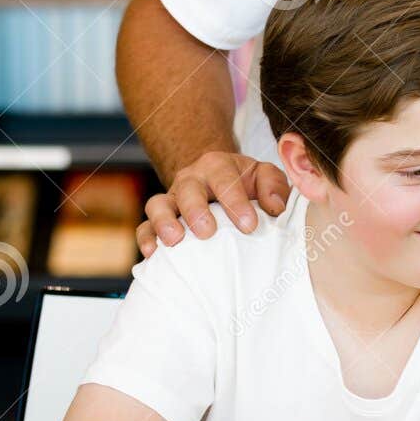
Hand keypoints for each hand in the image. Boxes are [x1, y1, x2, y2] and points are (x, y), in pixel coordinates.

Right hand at [138, 152, 289, 256]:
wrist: (220, 183)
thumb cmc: (246, 183)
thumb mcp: (265, 176)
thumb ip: (274, 185)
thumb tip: (274, 207)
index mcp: (218, 165)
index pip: (224, 178)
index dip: (235, 201)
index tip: (249, 225)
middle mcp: (191, 179)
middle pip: (187, 189)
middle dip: (196, 211)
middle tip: (208, 232)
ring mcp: (172, 199)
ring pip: (157, 204)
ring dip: (163, 222)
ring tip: (175, 241)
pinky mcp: (160, 219)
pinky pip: (145, 227)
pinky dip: (146, 239)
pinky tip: (153, 255)